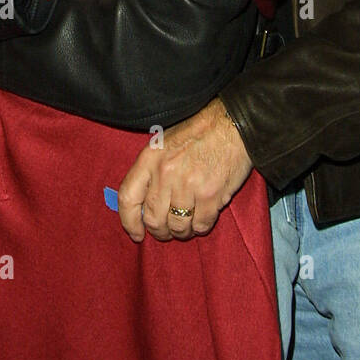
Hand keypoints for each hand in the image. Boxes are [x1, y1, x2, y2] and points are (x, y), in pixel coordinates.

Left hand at [118, 98, 252, 242]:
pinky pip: (201, 224)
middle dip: (160, 231)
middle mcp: (165, 173)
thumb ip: (151, 171)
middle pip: (153, 218)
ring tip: (187, 226)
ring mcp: (188, 185)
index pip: (128, 198)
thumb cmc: (198, 132)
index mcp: (150, 158)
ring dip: (182, 231)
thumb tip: (144, 205)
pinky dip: (200, 227)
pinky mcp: (211, 194)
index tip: (136, 234)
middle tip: (168, 231)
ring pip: (177, 226)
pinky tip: (203, 219)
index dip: (130, 222)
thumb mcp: (164, 143)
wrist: (231, 124)